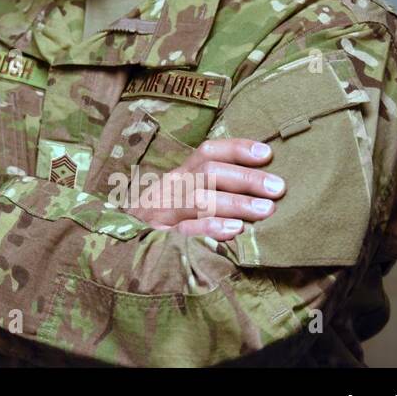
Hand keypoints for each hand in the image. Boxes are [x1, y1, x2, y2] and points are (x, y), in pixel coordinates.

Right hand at [128, 138, 285, 240]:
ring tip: (265, 210)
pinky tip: (233, 230)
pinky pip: (184, 231)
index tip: (267, 154)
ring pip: (199, 199)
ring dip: (235, 202)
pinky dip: (209, 228)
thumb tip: (261, 181)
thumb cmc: (163, 220)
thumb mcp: (181, 196)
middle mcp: (170, 189)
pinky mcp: (159, 238)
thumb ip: (211, 187)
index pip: (207, 152)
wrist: (117, 247)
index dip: (237, 149)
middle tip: (279, 188)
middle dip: (246, 179)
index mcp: (179, 175)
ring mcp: (162, 213)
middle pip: (208, 174)